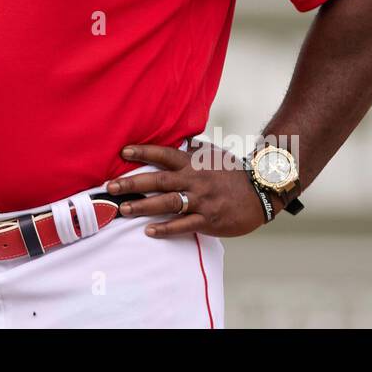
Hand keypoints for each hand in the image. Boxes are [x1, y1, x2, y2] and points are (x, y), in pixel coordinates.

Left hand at [105, 140, 273, 237]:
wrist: (261, 192)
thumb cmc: (234, 174)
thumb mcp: (214, 156)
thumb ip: (195, 151)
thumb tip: (180, 140)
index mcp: (194, 163)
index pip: (164, 154)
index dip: (143, 151)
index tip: (123, 152)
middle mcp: (194, 180)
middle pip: (158, 180)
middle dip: (132, 183)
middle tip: (110, 186)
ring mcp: (201, 200)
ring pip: (167, 203)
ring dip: (143, 206)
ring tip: (123, 209)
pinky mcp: (208, 220)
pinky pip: (183, 225)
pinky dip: (165, 228)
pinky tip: (149, 230)